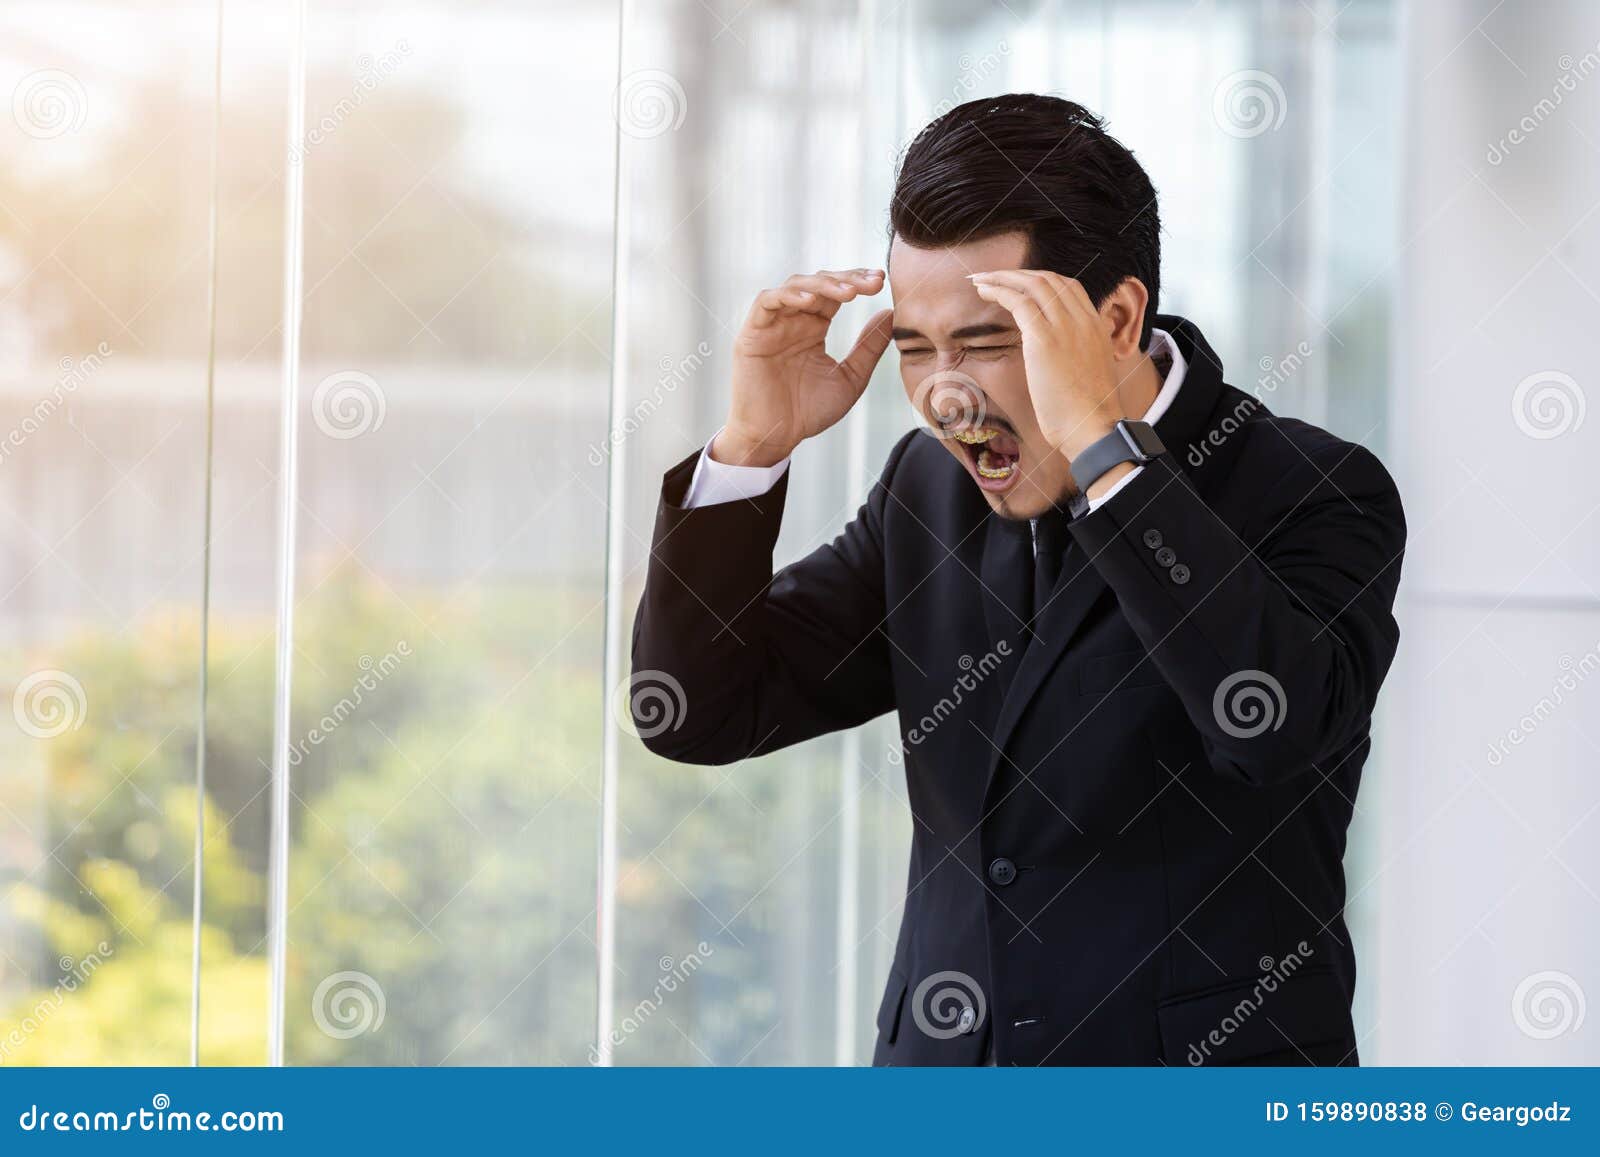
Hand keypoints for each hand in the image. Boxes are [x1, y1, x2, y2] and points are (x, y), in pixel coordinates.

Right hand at [714, 268, 892, 466]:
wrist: (776, 437)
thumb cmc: (808, 412)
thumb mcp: (850, 378)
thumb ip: (868, 348)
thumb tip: (890, 314)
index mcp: (814, 327)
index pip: (836, 292)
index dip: (857, 281)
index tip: (882, 281)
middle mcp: (793, 320)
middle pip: (819, 283)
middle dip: (847, 279)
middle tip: (873, 282)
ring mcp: (772, 324)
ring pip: (794, 286)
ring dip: (822, 285)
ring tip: (849, 293)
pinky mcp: (752, 333)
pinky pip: (766, 302)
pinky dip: (787, 296)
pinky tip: (811, 302)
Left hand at [968, 269, 1124, 458]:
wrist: (1093, 429)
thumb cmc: (1088, 414)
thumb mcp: (1090, 373)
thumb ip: (1077, 354)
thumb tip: (1056, 358)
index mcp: (1097, 325)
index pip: (1068, 286)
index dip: (1040, 279)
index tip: (1017, 283)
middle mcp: (1083, 319)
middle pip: (1049, 278)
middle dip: (1017, 273)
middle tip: (991, 276)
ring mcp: (1065, 327)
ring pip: (1033, 284)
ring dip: (1003, 277)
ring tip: (980, 280)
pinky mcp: (1044, 339)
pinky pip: (1018, 302)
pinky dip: (998, 290)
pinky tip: (983, 291)